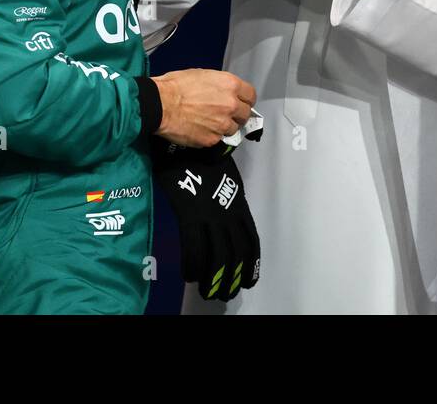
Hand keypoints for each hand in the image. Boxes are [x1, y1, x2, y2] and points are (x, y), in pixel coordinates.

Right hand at [152, 137, 260, 301]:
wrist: (184, 143)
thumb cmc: (199, 156)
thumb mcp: (221, 175)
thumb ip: (224, 195)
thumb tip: (222, 211)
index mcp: (238, 202)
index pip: (252, 239)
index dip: (252, 263)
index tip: (249, 281)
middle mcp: (229, 212)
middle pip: (238, 253)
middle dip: (233, 278)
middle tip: (224, 294)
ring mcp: (211, 213)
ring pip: (219, 255)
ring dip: (214, 279)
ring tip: (207, 292)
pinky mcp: (191, 213)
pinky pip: (195, 248)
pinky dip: (193, 265)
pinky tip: (189, 274)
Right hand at [153, 69, 255, 147]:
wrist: (160, 104)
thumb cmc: (175, 87)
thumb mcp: (202, 75)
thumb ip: (219, 85)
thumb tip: (223, 92)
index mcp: (230, 85)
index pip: (251, 95)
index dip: (245, 99)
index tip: (242, 103)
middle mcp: (231, 105)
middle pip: (245, 114)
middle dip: (237, 114)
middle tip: (224, 113)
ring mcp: (223, 124)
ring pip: (233, 129)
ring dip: (225, 126)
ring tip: (209, 122)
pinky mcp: (212, 139)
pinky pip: (218, 139)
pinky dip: (211, 136)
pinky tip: (200, 128)